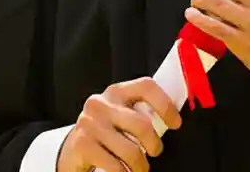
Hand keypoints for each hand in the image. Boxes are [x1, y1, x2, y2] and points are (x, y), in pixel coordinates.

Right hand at [57, 77, 181, 171]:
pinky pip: (116, 167)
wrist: (73, 149)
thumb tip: (172, 121)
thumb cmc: (106, 133)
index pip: (146, 87)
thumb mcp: (122, 115)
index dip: (165, 105)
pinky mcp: (82, 144)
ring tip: (140, 168)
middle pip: (142, 124)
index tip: (176, 124)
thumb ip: (141, 112)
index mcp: (116, 92)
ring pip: (131, 151)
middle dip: (154, 144)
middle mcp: (101, 104)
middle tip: (155, 152)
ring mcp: (90, 124)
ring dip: (141, 166)